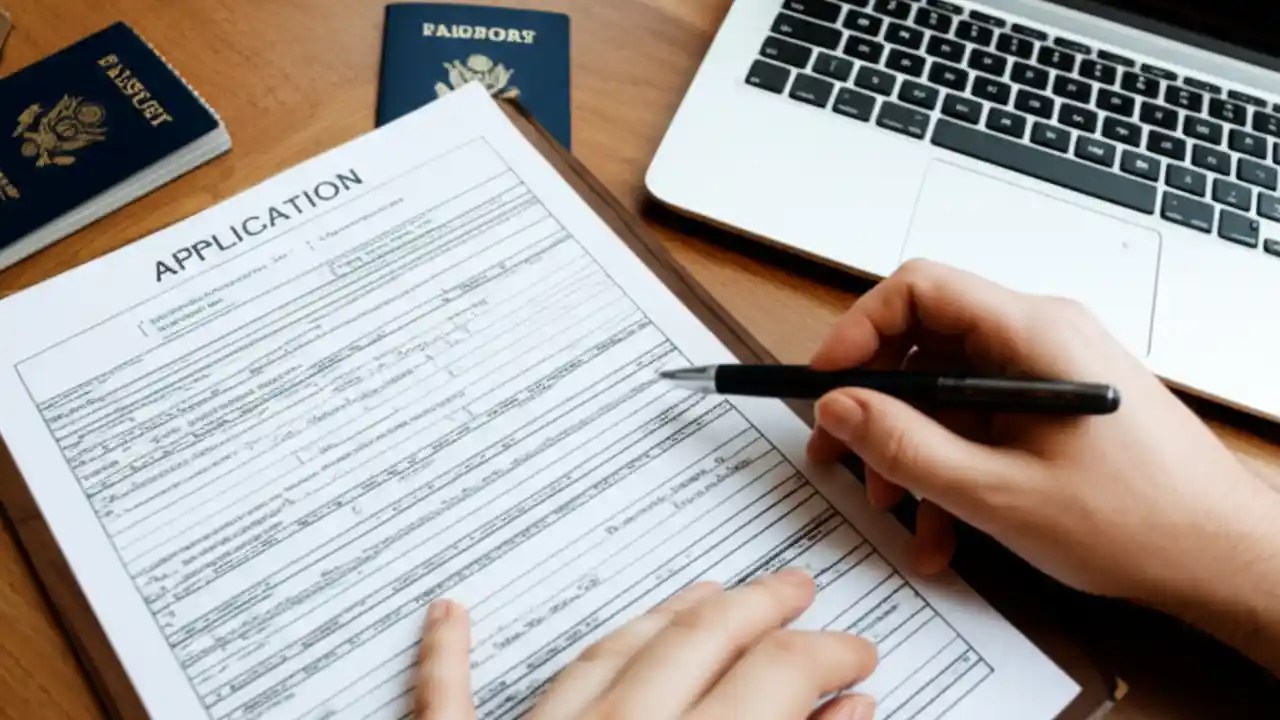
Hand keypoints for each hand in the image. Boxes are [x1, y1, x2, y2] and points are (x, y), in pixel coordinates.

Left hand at [414, 569, 878, 718]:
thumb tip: (850, 712)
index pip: (774, 675)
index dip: (829, 654)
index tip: (859, 655)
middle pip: (696, 640)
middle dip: (759, 610)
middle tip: (798, 591)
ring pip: (604, 652)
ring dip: (660, 617)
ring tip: (704, 593)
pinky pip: (447, 699)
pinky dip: (448, 657)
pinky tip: (450, 615)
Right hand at [806, 260, 1279, 670]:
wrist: (1220, 555)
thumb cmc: (1140, 520)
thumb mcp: (998, 493)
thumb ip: (907, 446)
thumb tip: (840, 408)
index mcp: (1033, 334)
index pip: (920, 290)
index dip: (858, 330)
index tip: (826, 382)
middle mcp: (1040, 337)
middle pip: (925, 343)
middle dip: (876, 404)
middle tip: (840, 452)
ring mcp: (1047, 369)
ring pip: (947, 391)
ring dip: (911, 448)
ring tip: (898, 507)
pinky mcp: (1051, 403)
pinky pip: (978, 418)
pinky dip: (950, 465)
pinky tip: (945, 525)